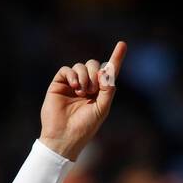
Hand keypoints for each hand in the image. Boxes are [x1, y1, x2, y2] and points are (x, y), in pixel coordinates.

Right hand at [40, 40, 126, 162]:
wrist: (64, 137)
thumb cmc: (84, 127)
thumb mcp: (102, 109)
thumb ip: (108, 90)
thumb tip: (106, 71)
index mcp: (99, 92)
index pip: (108, 72)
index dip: (116, 58)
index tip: (122, 44)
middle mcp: (86, 86)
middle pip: (93, 65)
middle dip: (95, 72)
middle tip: (93, 89)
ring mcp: (72, 84)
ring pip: (80, 66)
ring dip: (84, 76)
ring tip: (82, 92)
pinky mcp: (59, 84)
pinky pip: (67, 70)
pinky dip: (72, 75)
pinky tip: (75, 86)